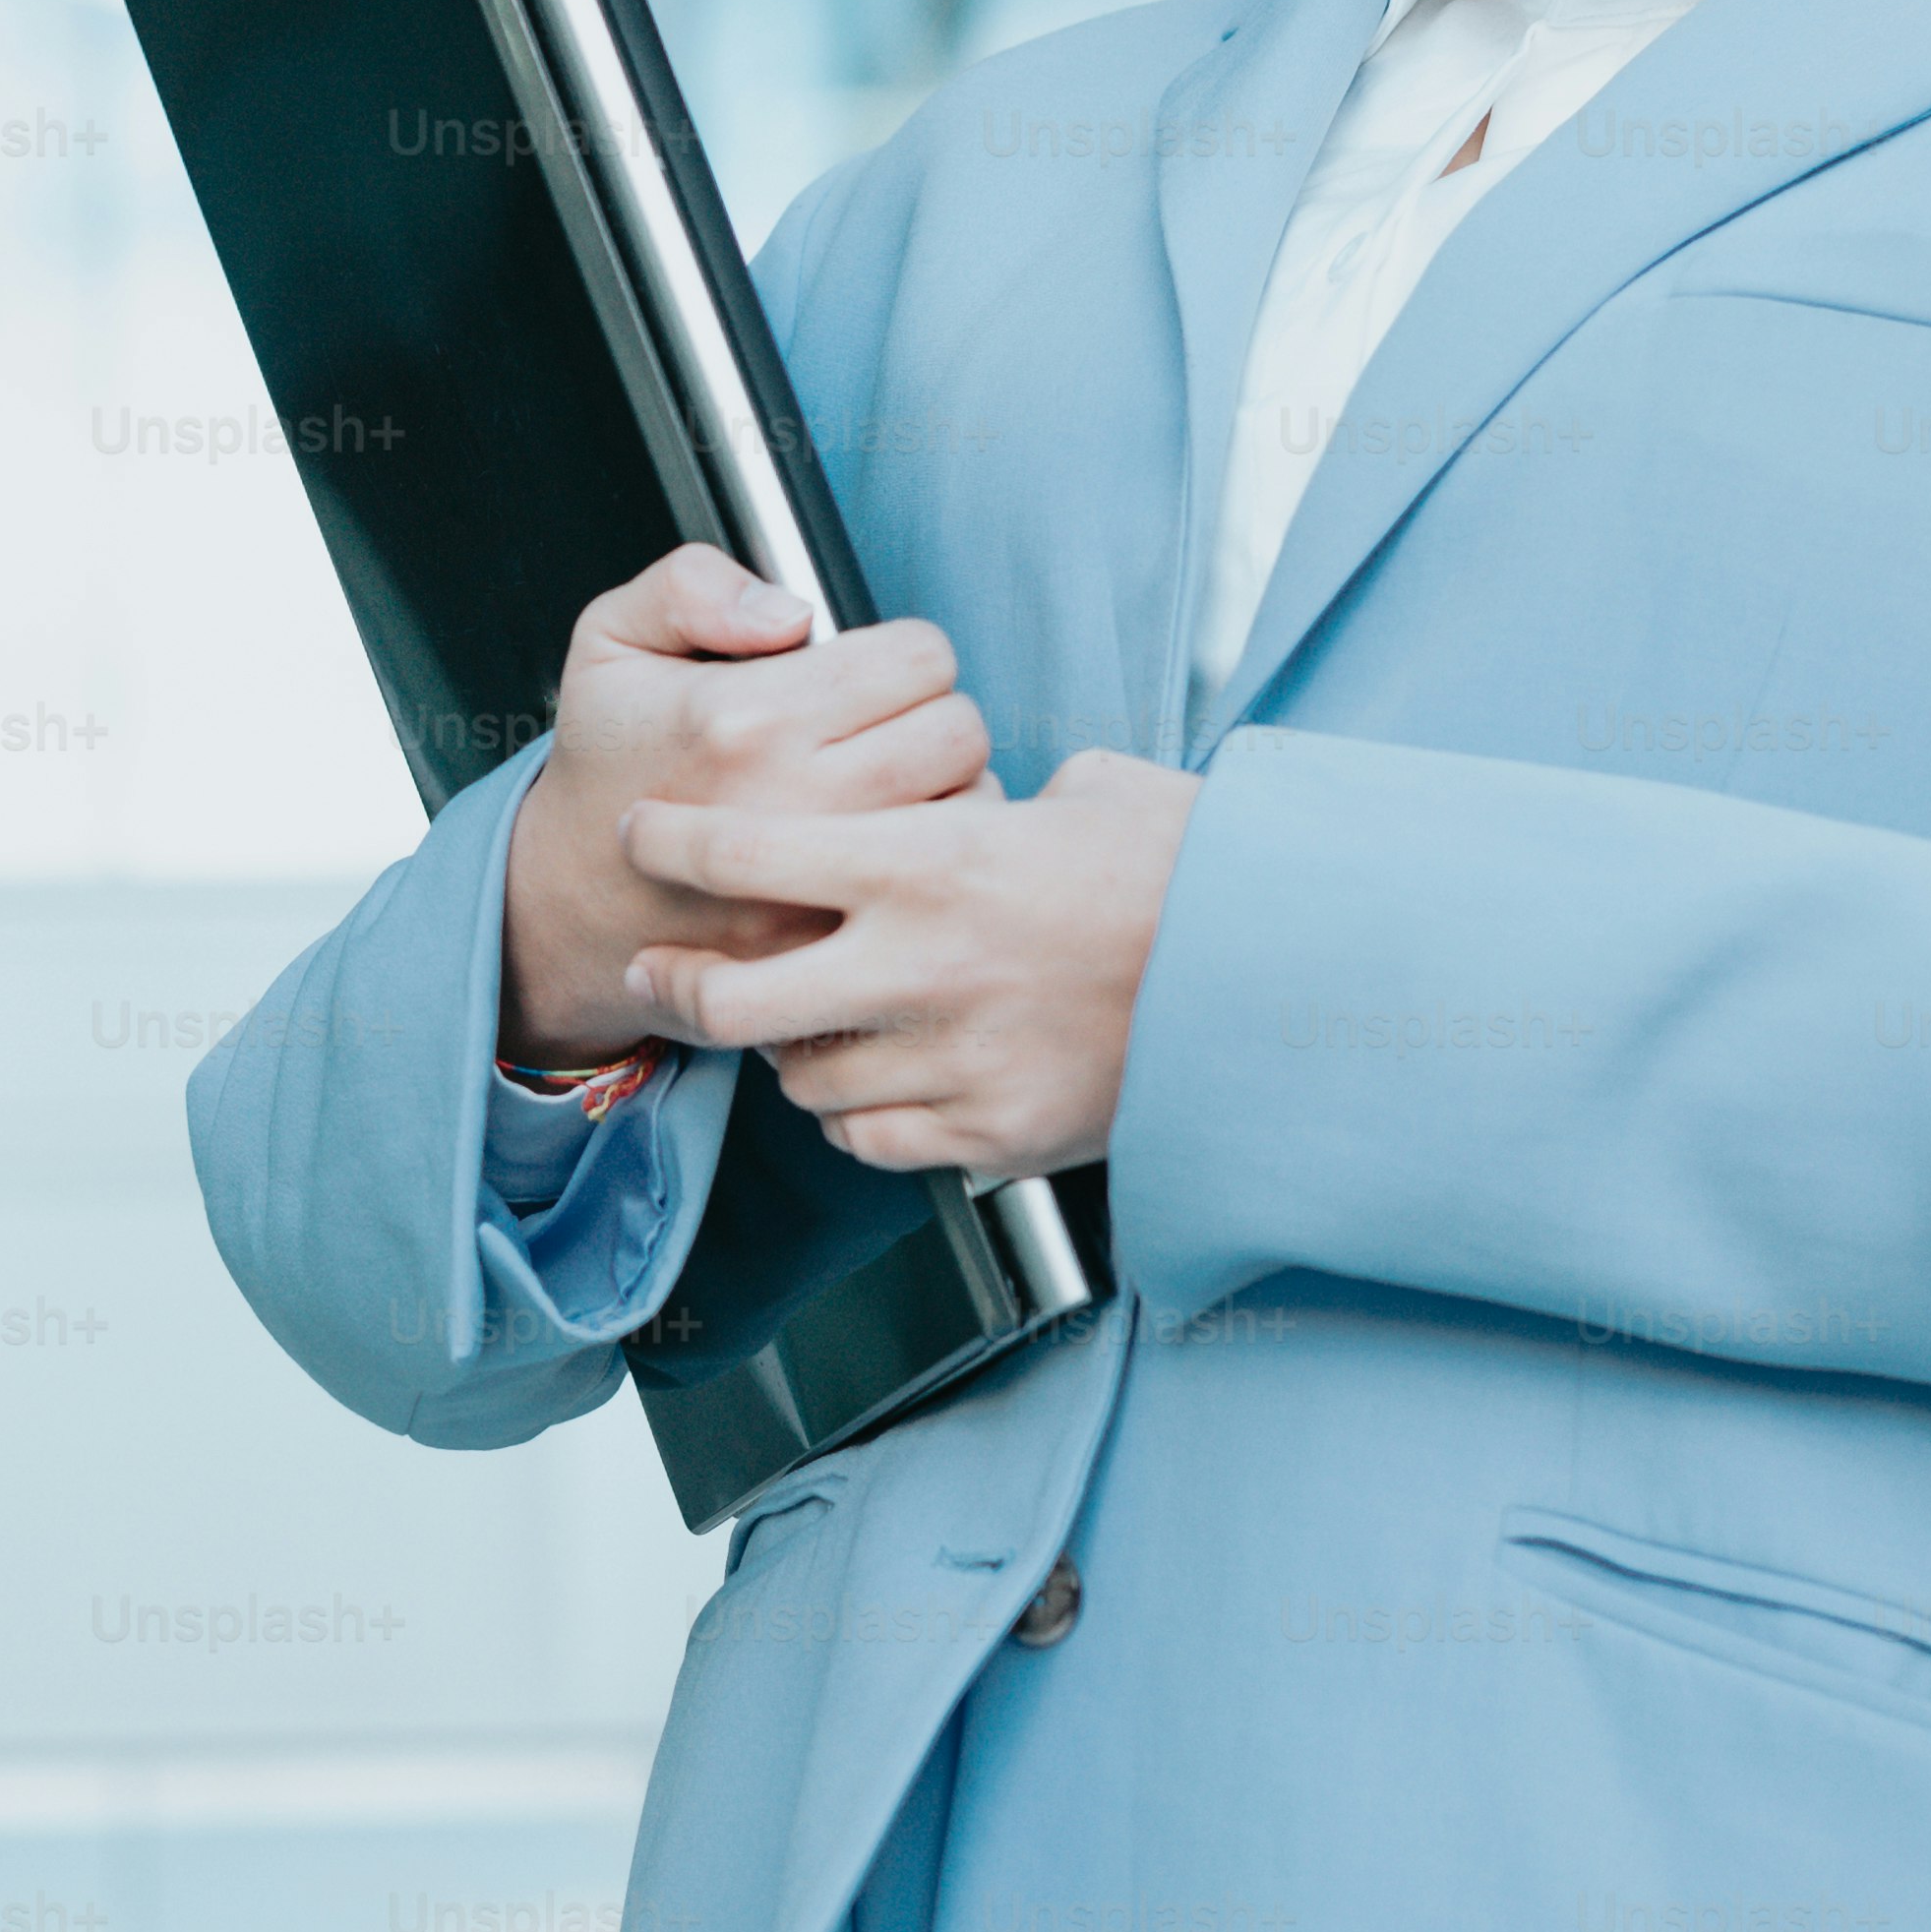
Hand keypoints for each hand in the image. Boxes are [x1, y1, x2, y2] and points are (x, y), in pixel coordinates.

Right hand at [499, 545, 994, 1063]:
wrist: (569, 897)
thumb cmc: (608, 765)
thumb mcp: (611, 641)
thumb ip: (691, 586)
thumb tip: (789, 610)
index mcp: (746, 717)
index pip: (920, 657)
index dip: (902, 653)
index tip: (869, 673)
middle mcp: (788, 803)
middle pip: (958, 729)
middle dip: (932, 714)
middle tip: (883, 726)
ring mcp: (815, 885)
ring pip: (967, 806)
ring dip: (944, 787)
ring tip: (887, 785)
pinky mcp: (830, 944)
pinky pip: (935, 885)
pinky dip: (929, 862)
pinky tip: (882, 846)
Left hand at [617, 748, 1202, 1180]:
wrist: (1282, 975)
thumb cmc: (1194, 873)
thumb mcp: (1090, 792)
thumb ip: (1002, 802)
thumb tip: (992, 797)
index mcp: (927, 863)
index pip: (744, 852)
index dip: (672, 842)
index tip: (648, 835)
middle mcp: (920, 966)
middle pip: (732, 998)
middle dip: (676, 985)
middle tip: (659, 972)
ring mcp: (952, 1059)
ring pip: (801, 1081)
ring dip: (784, 1054)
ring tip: (795, 1027)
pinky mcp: (993, 1131)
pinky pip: (875, 1139)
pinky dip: (858, 1117)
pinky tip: (874, 1083)